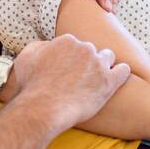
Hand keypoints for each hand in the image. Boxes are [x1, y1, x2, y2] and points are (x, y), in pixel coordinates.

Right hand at [6, 35, 131, 129]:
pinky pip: (123, 70)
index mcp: (67, 40)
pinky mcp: (109, 81)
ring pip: (108, 57)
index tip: (67, 68)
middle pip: (90, 50)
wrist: (43, 108)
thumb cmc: (31, 86)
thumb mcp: (26, 58)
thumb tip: (48, 46)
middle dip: (86, 61)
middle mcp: (85, 48)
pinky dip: (121, 72)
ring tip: (98, 78)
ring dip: (103, 65)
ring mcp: (99, 64)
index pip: (74, 45)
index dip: (70, 57)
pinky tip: (118, 77)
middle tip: (79, 77)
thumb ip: (40, 47)